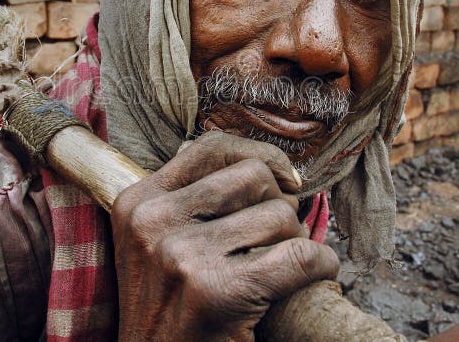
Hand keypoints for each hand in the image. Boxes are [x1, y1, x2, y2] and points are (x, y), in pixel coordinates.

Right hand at [110, 131, 338, 340]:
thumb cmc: (169, 309)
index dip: (260, 155)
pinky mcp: (217, 292)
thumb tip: (256, 161)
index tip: (286, 180)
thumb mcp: (153, 243)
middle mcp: (154, 222)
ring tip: (280, 266)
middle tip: (276, 237)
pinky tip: (314, 274)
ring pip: (279, 216)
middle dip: (279, 204)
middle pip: (253, 176)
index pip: (211, 148)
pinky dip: (320, 264)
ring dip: (295, 240)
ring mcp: (182, 256)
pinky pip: (298, 255)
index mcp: (138, 202)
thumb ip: (189, 198)